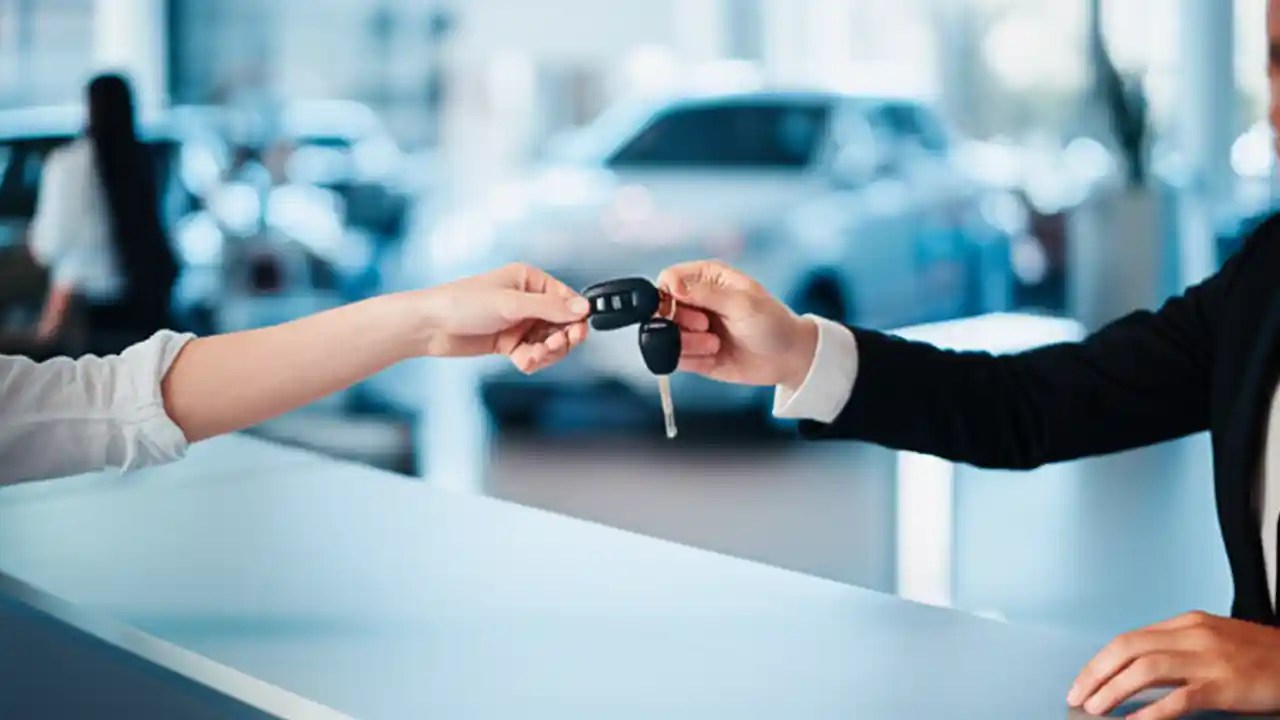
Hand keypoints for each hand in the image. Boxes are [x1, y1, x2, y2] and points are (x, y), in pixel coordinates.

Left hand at [412, 263, 590, 372]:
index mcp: (530, 281)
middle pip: (562, 325)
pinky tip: (522, 362)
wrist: (430, 326)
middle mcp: (528, 301)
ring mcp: (519, 323)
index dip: (575, 319)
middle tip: (551, 348)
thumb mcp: (511, 304)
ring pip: (549, 343)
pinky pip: (533, 354)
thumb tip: (584, 308)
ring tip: (531, 358)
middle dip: (560, 340)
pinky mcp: (509, 342)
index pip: (567, 300)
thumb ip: (550, 308)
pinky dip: (531, 361)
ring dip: (545, 354)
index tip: (575, 334)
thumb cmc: (463, 303)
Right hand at [656, 260, 816, 387]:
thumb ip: (705, 293)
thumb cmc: (772, 323)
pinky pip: (675, 358)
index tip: (687, 305)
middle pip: (661, 309)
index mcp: (706, 278)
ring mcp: (692, 328)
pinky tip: (713, 356)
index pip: (668, 278)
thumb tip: (671, 284)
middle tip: (706, 326)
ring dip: (689, 344)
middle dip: (681, 322)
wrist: (787, 358)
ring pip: (665, 336)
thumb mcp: (742, 303)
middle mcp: (695, 301)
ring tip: (715, 345)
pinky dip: (692, 360)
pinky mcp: (693, 353)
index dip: (670, 294)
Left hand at [1067, 610, 1279, 718]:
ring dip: (1114, 690)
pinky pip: (1180, 698)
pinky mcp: (1225, 685)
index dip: (1099, 662)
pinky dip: (1151, 712)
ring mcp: (1209, 659)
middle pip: (1128, 649)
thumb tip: (1134, 669)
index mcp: (1186, 624)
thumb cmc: (1259, 657)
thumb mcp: (1213, 641)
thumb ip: (1176, 649)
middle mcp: (1192, 635)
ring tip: (1095, 708)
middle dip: (1096, 673)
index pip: (1128, 639)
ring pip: (1146, 669)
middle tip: (1077, 696)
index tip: (1082, 681)